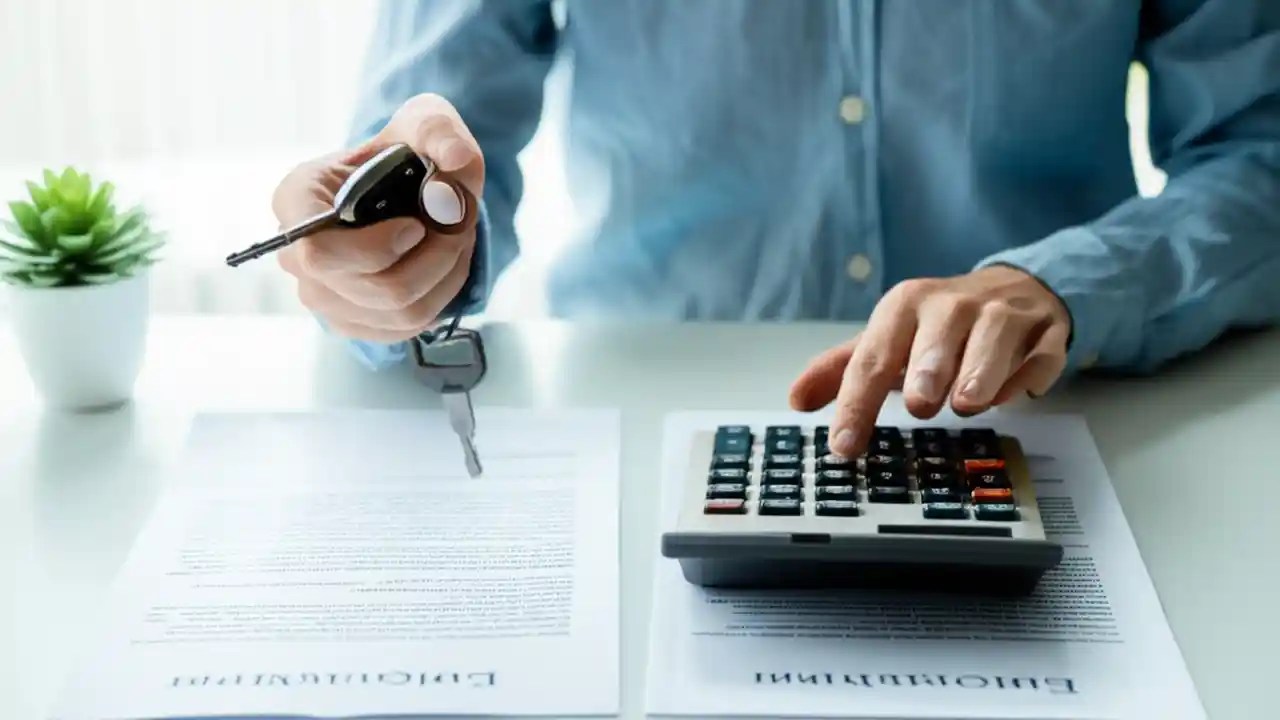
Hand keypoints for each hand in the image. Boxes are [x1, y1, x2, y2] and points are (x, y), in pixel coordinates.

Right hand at [273, 94, 484, 342]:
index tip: (415, 225)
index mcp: (296, 199)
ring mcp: (322, 295)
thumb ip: (440, 132)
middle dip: (433, 257)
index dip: (376, 248)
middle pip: (370, 286)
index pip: (318, 251)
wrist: (404, 186)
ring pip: (396, 310)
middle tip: (458, 224)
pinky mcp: (352, 321)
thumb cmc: (405, 152)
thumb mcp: (424, 122)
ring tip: (457, 239)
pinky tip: (445, 265)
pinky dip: (441, 296)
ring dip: (445, 275)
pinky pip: (405, 327)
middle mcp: (296, 256)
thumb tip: (458, 161)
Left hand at [788, 265, 1070, 456]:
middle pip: (937, 338)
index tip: (844, 446)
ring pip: (992, 343)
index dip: (857, 404)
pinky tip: (1015, 394)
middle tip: (919, 404)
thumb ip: (843, 369)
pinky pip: (1039, 355)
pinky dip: (1026, 378)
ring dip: (980, 375)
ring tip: (967, 403)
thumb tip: (796, 400)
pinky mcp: (1045, 332)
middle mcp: (952, 305)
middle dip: (928, 369)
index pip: (873, 358)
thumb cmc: (939, 327)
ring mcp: (1002, 315)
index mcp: (905, 307)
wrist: (1014, 291)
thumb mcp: (888, 340)